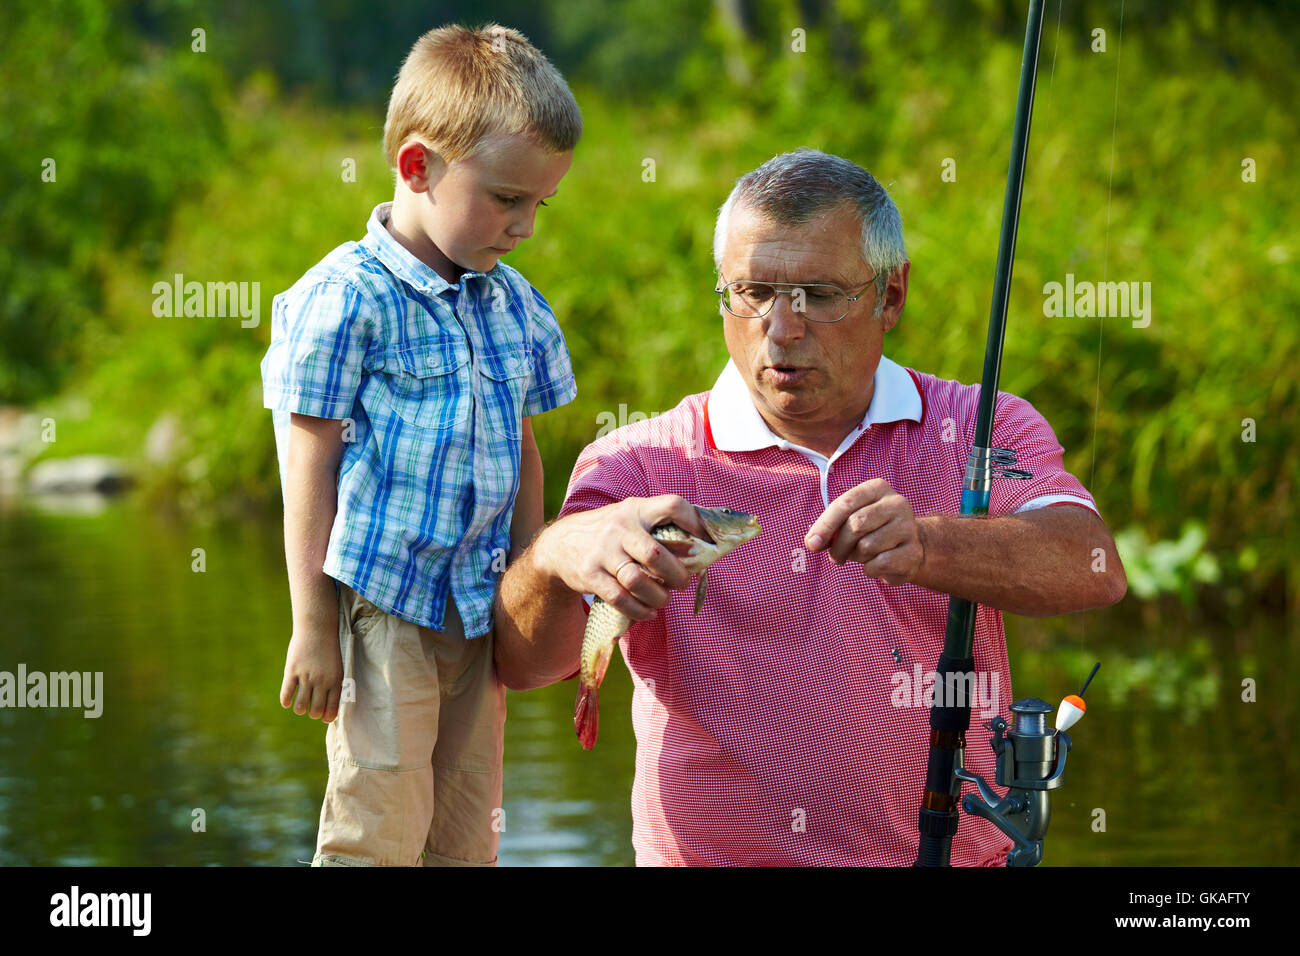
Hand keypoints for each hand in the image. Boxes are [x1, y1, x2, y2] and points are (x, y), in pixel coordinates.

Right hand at [280, 618, 343, 721]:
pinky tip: (287, 701)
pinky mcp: (291, 671)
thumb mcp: (338, 667)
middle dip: (313, 714)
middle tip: (310, 709)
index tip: (323, 717)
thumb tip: (330, 708)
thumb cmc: (329, 649)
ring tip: (299, 705)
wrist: (317, 628)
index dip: (327, 717)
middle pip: (315, 710)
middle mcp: (321, 681)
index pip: (332, 709)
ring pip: (300, 706)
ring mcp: (306, 676)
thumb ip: (335, 685)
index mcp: (335, 681)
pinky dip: (286, 701)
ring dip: (299, 709)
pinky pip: (286, 694)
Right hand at [533, 495, 706, 621]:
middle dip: (678, 575)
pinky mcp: (589, 575)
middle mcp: (620, 527)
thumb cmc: (610, 533)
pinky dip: (640, 611)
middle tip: (682, 582)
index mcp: (637, 509)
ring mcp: (603, 551)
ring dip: (659, 597)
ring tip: (664, 599)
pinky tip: (648, 612)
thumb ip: (660, 528)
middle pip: (657, 554)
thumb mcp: (631, 518)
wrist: (559, 545)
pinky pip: (621, 598)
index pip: (672, 505)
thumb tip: (703, 549)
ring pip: (639, 581)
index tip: (706, 542)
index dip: (695, 524)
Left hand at [804, 479, 924, 583]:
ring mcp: (908, 527)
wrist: (909, 547)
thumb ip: (830, 527)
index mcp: (878, 488)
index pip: (845, 504)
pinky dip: (870, 569)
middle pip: (855, 525)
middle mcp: (897, 503)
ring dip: (857, 557)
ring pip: (866, 546)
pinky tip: (876, 564)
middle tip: (836, 556)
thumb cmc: (871, 531)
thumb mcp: (850, 521)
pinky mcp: (914, 551)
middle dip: (839, 546)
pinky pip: (879, 564)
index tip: (811, 544)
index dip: (825, 525)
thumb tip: (812, 542)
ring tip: (863, 555)